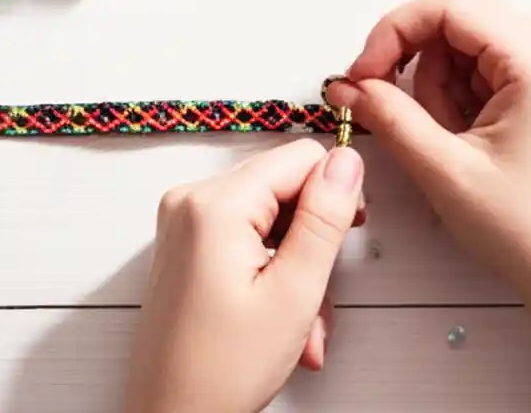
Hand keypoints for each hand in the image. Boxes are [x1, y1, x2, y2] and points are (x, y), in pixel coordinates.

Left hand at [124, 140, 364, 412]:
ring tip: (300, 325)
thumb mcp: (294, 292)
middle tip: (320, 294)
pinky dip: (271, 273)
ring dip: (296, 267)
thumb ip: (324, 218)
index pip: (300, 158)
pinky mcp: (185, 247)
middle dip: (312, 241)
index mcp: (214, 205)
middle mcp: (191, 202)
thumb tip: (347, 162)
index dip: (335, 193)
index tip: (346, 236)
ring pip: (270, 219)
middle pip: (283, 187)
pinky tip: (278, 320)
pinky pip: (246, 238)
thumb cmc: (219, 372)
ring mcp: (184, 225)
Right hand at [327, 0, 530, 304]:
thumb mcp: (444, 171)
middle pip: (453, 13)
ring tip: (444, 139)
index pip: (446, 5)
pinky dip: (452, 93)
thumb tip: (343, 84)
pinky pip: (476, 64)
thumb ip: (389, 117)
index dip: (391, 33)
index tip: (360, 77)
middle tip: (385, 104)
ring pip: (459, 40)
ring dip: (433, 82)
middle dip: (410, 55)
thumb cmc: (523, 229)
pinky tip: (460, 136)